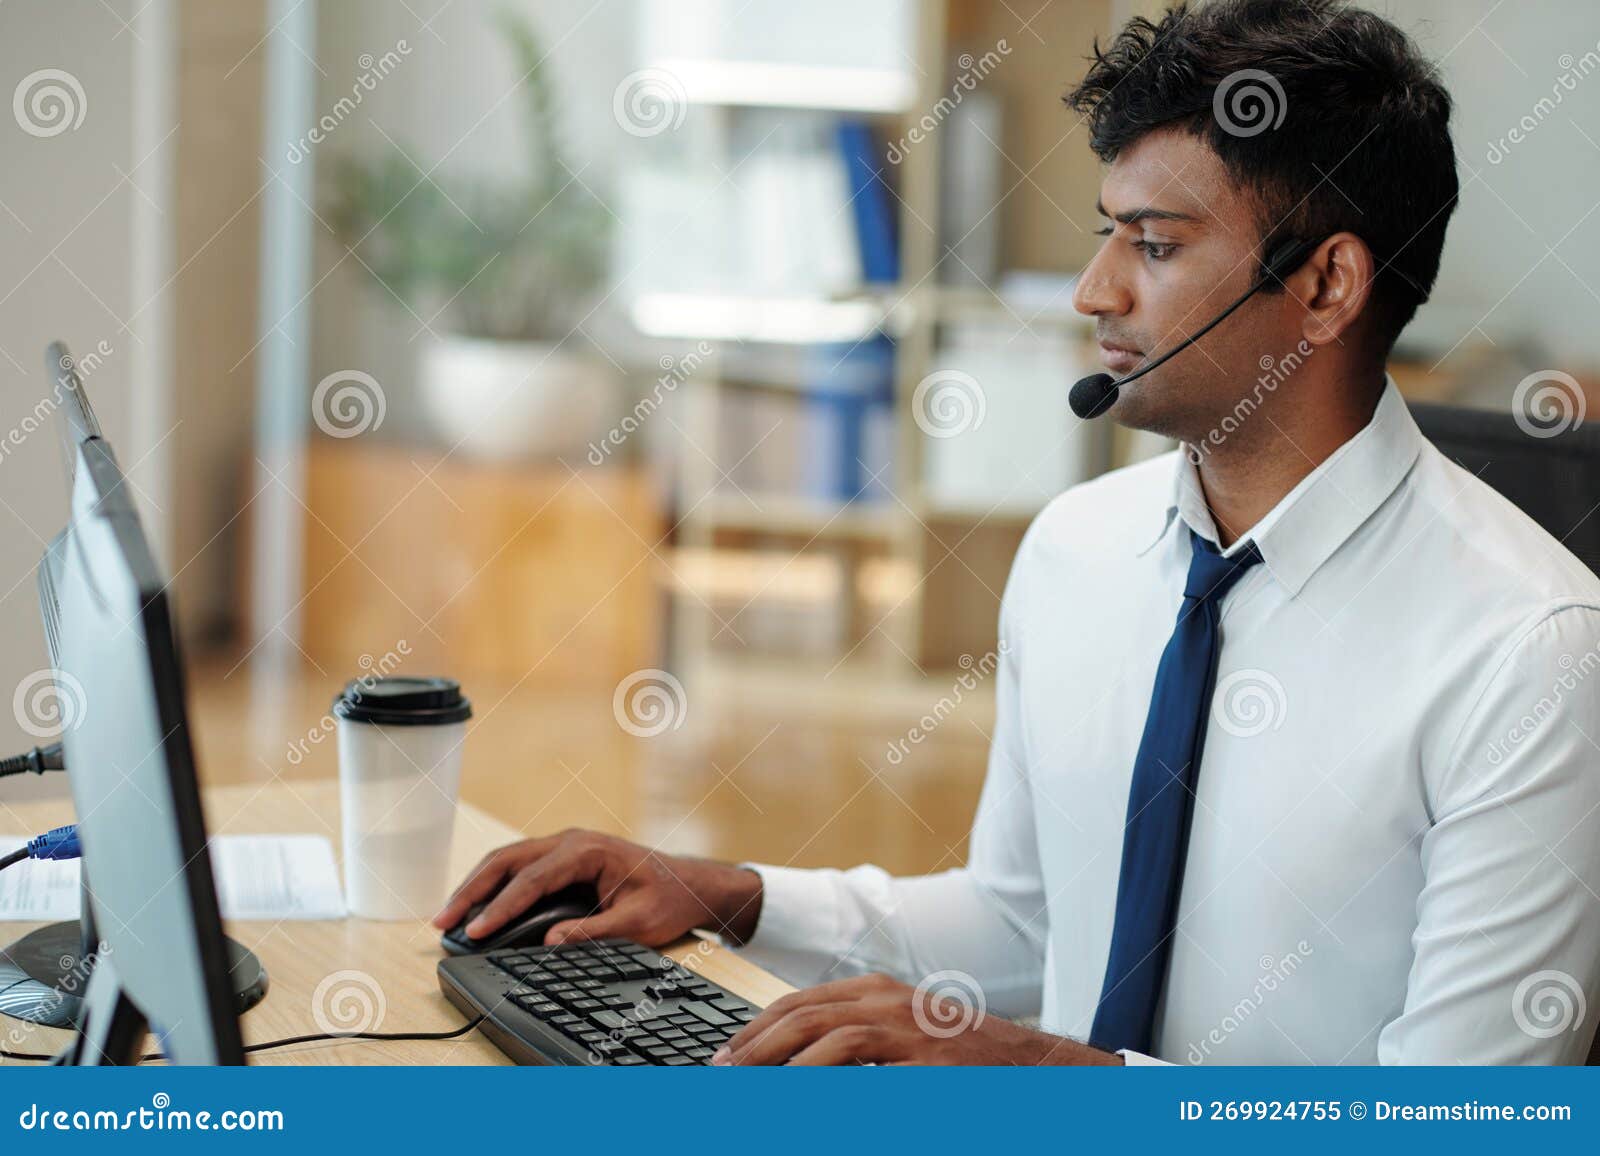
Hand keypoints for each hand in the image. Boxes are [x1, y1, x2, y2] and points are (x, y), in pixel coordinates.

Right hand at [430, 828, 763, 945]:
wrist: (689, 884)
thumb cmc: (668, 899)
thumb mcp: (638, 923)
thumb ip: (595, 932)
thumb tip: (551, 943)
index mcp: (588, 851)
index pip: (532, 880)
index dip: (501, 907)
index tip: (477, 931)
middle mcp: (571, 841)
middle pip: (508, 861)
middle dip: (472, 891)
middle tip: (442, 922)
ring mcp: (564, 847)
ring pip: (507, 861)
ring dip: (475, 887)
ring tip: (447, 917)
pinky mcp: (561, 860)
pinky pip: (518, 868)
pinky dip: (492, 885)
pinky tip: (475, 907)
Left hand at [712, 973, 1123, 1065]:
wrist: (1033, 1069)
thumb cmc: (966, 1062)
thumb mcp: (905, 1044)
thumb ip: (857, 1049)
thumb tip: (799, 1070)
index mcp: (879, 992)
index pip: (802, 1002)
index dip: (758, 1027)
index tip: (727, 1053)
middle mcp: (887, 999)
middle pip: (802, 1012)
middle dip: (753, 1042)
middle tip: (720, 1072)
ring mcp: (906, 1025)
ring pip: (822, 1029)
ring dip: (775, 1058)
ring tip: (742, 1082)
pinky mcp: (922, 1056)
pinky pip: (856, 1055)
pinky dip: (817, 1071)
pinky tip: (792, 1088)